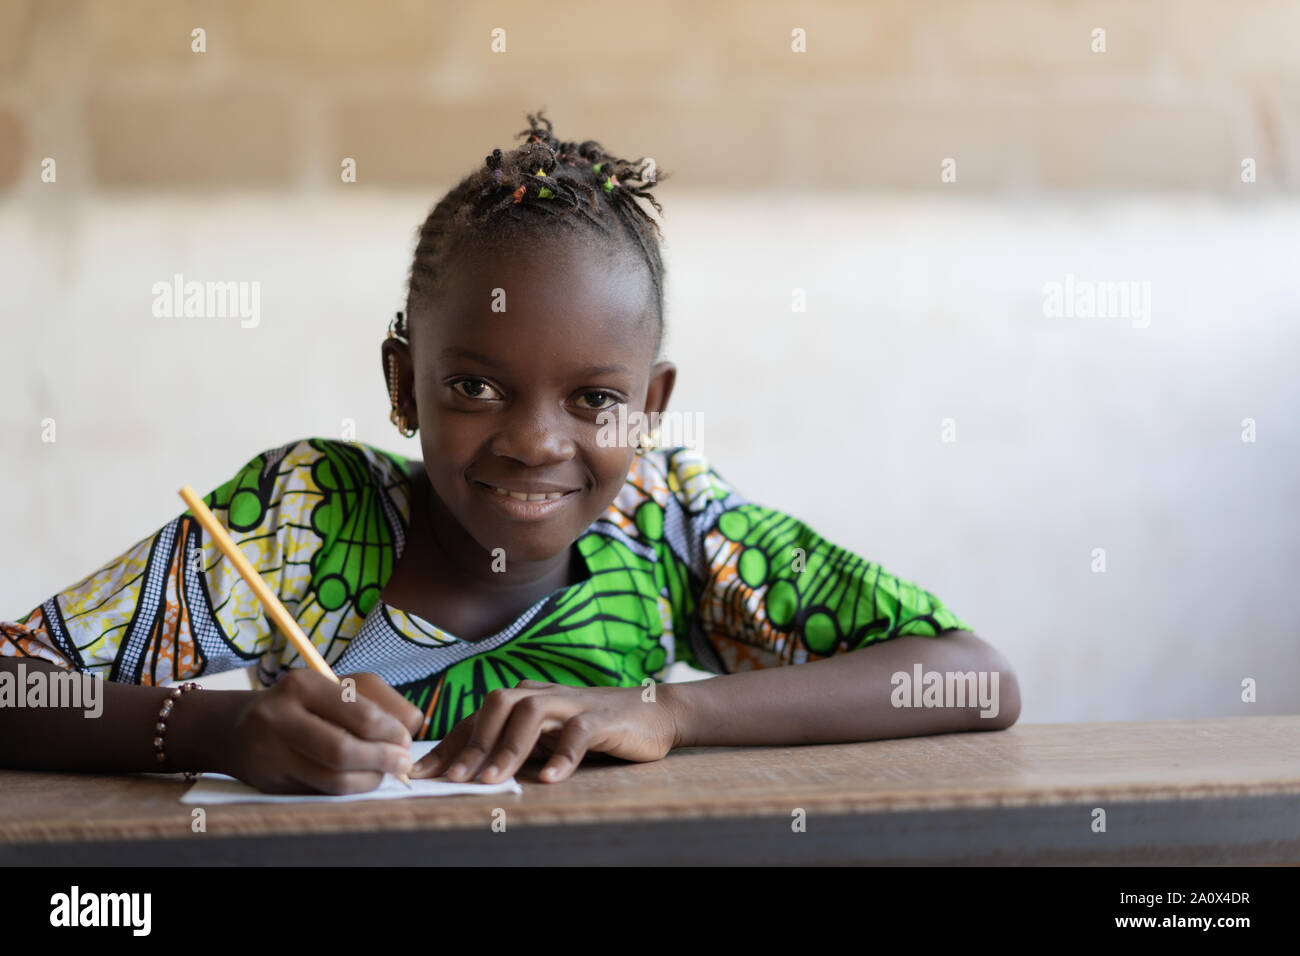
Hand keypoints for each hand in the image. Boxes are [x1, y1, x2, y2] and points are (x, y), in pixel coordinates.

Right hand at [224, 670, 424, 793]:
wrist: (239, 729)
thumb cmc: (305, 705)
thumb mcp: (338, 688)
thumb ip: (380, 702)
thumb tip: (411, 731)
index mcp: (303, 684)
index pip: (360, 714)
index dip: (391, 732)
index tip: (406, 740)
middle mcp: (279, 716)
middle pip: (343, 750)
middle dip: (382, 760)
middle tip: (402, 763)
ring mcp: (270, 752)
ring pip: (332, 779)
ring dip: (369, 780)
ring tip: (383, 774)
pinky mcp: (270, 782)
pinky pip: (320, 792)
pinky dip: (348, 790)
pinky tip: (358, 780)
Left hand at [409, 680, 680, 783]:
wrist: (655, 712)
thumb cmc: (595, 728)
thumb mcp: (549, 738)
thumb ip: (517, 746)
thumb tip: (468, 773)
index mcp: (526, 699)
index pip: (477, 718)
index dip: (448, 745)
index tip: (420, 774)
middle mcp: (544, 695)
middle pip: (498, 704)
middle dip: (473, 743)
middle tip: (455, 780)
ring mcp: (573, 703)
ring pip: (531, 712)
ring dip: (508, 747)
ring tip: (492, 780)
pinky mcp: (603, 717)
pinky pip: (578, 732)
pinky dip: (562, 754)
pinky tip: (550, 779)